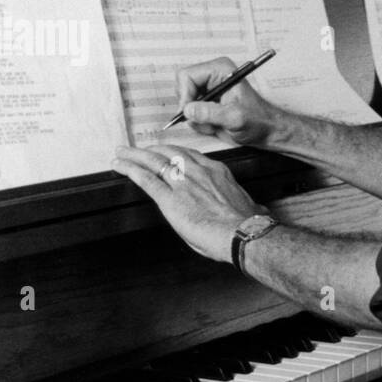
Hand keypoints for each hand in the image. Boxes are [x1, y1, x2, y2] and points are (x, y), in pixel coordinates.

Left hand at [111, 144, 268, 262]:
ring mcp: (183, 183)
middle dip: (151, 149)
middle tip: (138, 149)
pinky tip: (120, 166)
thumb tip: (261, 211)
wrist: (243, 233)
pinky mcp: (170, 198)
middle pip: (168, 152)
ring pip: (153, 161)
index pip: (190, 155)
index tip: (165, 151)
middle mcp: (198, 171)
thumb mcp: (252, 208)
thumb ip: (252, 206)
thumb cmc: (248, 225)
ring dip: (134, 156)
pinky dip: (130, 170)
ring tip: (121, 153)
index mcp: (216, 172)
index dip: (174, 152)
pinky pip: (146, 179)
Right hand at [176, 56, 284, 147]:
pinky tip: (214, 125)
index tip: (189, 111)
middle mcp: (212, 77)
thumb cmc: (259, 120)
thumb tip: (188, 110)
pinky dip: (199, 123)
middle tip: (204, 120)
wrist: (267, 131)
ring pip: (185, 103)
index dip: (185, 94)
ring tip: (214, 123)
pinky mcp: (207, 102)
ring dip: (196, 118)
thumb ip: (210, 113)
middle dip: (191, 108)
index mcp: (220, 70)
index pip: (187, 76)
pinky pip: (190, 112)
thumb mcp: (235, 117)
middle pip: (182, 88)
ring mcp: (209, 90)